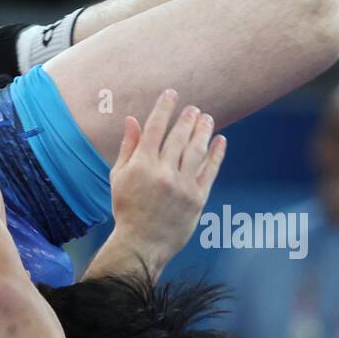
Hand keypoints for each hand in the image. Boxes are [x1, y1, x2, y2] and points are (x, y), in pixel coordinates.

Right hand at [106, 89, 227, 275]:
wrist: (142, 243)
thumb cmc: (127, 209)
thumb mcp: (119, 178)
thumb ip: (128, 148)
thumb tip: (133, 120)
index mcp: (141, 166)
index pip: (155, 129)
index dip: (164, 108)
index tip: (171, 94)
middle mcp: (163, 173)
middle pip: (179, 137)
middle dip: (187, 118)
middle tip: (193, 108)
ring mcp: (183, 185)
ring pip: (196, 150)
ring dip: (203, 131)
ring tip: (207, 118)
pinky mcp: (198, 197)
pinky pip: (210, 170)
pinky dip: (216, 154)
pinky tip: (220, 141)